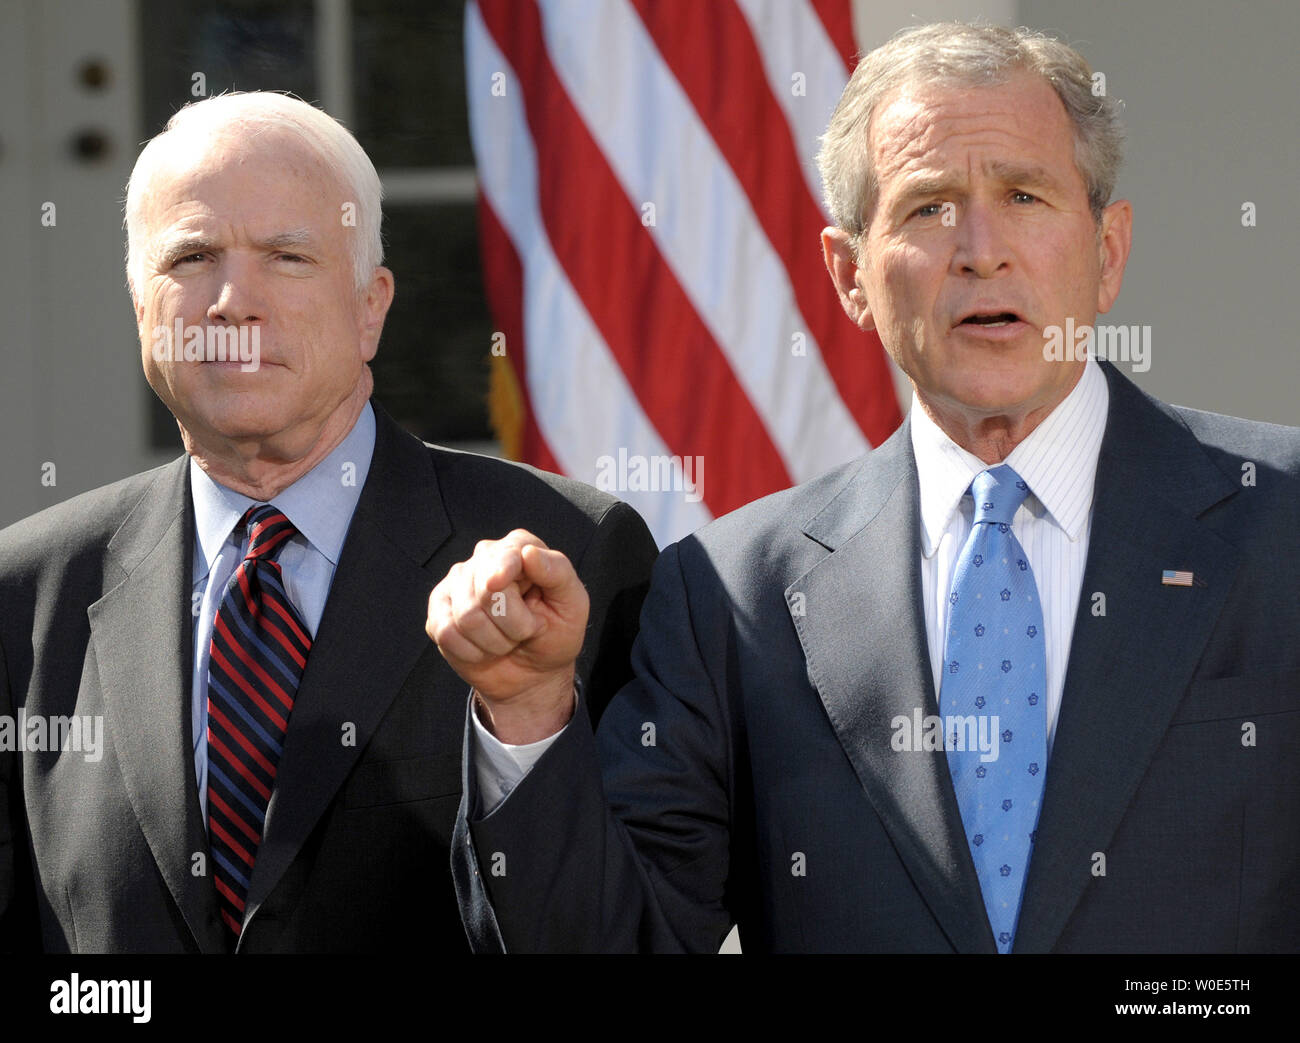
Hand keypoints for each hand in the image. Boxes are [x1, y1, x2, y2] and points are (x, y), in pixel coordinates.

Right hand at [426, 529, 586, 742]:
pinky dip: (472, 652)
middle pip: (485, 591)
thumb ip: (557, 573)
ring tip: (507, 640)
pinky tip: (484, 648)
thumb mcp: (573, 604)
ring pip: (467, 616)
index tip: (499, 583)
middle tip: (526, 630)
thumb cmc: (555, 633)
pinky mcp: (439, 611)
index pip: (505, 554)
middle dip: (514, 624)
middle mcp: (483, 559)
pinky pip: (446, 632)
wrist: (533, 674)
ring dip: (495, 641)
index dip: (502, 570)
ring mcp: (456, 584)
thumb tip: (529, 553)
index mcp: (519, 548)